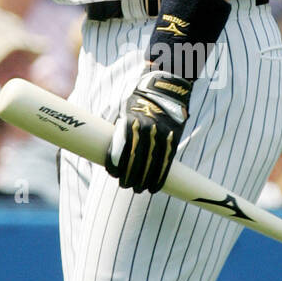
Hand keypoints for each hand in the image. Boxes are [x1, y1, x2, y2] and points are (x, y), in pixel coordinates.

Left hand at [105, 70, 191, 192]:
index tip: (113, 174)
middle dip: (129, 177)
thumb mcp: (125, 113)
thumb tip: (109, 155)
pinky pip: (165, 163)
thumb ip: (120, 133)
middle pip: (135, 161)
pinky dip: (159, 177)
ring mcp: (160, 135)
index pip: (120, 150)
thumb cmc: (140, 104)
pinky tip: (154, 186)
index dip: (115, 165)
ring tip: (139, 189)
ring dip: (144, 181)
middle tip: (125, 185)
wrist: (165, 91)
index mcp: (129, 123)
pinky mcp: (172, 139)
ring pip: (150, 165)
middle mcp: (144, 130)